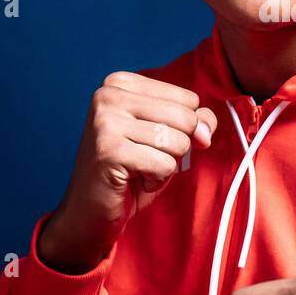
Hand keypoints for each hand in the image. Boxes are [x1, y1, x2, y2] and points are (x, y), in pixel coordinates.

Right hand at [39, 71, 216, 272]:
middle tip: (145, 157)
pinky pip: (165, 164)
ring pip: (177, 141)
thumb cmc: (131, 171)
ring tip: (137, 168)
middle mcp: (109, 95)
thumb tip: (205, 130)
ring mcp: (106, 122)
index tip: (151, 140)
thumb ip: (195, 122)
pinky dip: (156, 179)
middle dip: (177, 147)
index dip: (184, 128)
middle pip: (186, 118)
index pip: (188, 99)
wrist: (90, 211)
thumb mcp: (168, 138)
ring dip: (165, 164)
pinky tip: (132, 180)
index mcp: (121, 83)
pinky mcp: (109, 150)